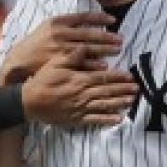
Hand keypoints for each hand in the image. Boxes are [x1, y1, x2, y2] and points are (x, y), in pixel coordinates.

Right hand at [0, 12, 121, 83]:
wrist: (20, 60)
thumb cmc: (37, 43)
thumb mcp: (48, 27)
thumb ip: (67, 24)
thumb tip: (89, 21)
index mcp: (57, 22)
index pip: (83, 17)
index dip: (99, 17)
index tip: (113, 19)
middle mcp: (59, 34)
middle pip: (88, 34)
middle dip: (106, 36)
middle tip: (120, 39)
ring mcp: (59, 48)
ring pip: (86, 48)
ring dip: (104, 49)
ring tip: (117, 50)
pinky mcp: (59, 62)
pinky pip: (79, 63)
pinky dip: (92, 64)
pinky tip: (103, 65)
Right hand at [21, 48, 138, 126]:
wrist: (29, 102)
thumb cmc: (42, 81)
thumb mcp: (54, 63)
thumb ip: (71, 56)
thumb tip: (85, 46)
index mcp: (79, 79)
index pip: (103, 77)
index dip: (118, 77)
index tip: (130, 76)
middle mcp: (83, 94)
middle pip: (107, 91)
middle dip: (124, 89)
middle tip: (137, 88)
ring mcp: (80, 108)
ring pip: (104, 105)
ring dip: (120, 102)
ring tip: (132, 100)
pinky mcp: (76, 119)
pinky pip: (95, 120)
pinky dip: (108, 120)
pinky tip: (119, 119)